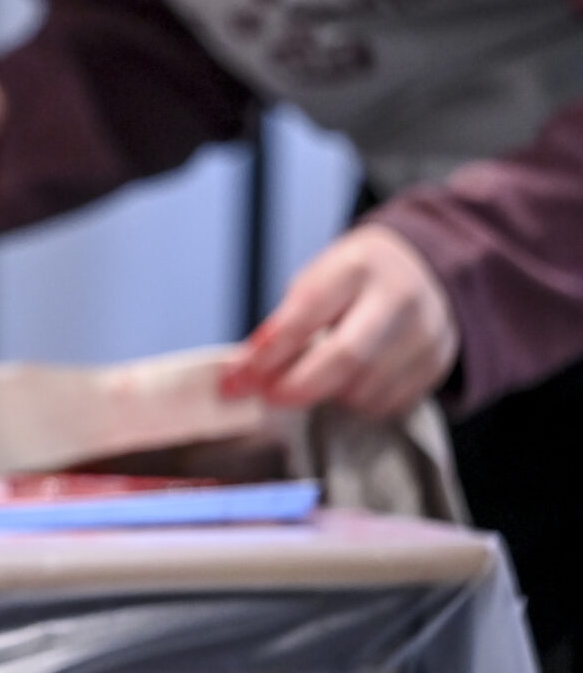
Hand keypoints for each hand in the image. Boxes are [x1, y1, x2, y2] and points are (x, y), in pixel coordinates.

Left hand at [221, 225, 458, 419]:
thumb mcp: (316, 282)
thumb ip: (286, 323)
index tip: (234, 380)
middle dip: (298, 386)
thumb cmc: (352, 280)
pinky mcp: (437, 364)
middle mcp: (399, 298)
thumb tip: (245, 374)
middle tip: (266, 398)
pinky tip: (345, 387)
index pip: (307, 315)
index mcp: (358, 267)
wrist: (423, 270)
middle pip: (347, 358)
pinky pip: (388, 403)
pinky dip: (357, 405)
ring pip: (367, 388)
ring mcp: (426, 333)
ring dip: (328, 397)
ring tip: (309, 384)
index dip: (267, 353)